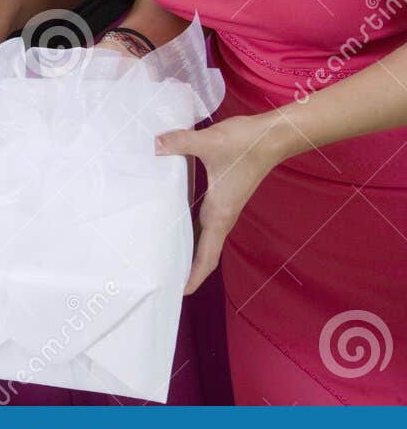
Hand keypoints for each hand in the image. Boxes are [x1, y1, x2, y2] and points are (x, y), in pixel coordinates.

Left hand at [155, 112, 285, 293]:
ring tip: (161, 256)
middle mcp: (221, 215)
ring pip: (201, 236)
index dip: (194, 276)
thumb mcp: (210, 143)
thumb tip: (155, 145)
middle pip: (202, 252)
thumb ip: (180, 143)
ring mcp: (222, 206)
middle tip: (161, 279)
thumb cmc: (245, 144)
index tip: (179, 292)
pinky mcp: (221, 194)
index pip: (207, 255)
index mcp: (220, 214)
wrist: (272, 136)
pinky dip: (188, 228)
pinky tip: (170, 222)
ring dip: (187, 248)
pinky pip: (201, 219)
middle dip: (185, 268)